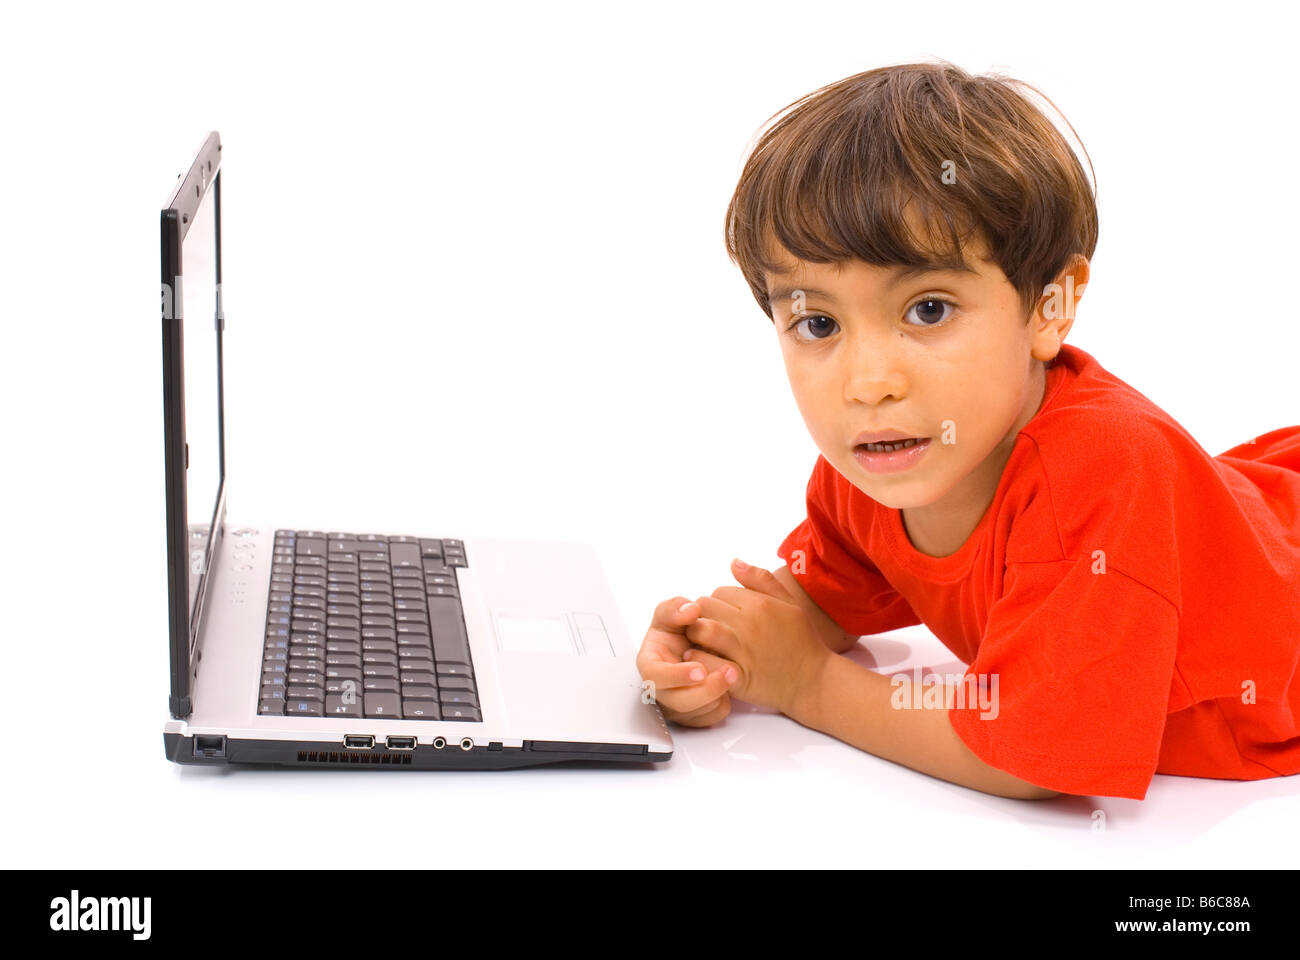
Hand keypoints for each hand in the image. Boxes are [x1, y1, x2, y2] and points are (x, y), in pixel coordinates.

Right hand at [636, 595, 739, 727]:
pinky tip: (728, 688)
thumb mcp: (670, 613)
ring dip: (717, 696)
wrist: (691, 644)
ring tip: (735, 673)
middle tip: (730, 672)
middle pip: (678, 702)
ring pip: (695, 714)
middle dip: (706, 690)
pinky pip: (709, 718)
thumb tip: (690, 611)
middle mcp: (661, 688)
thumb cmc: (676, 631)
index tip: (700, 668)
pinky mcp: (693, 714)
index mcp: (651, 664)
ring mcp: (676, 704)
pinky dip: (721, 705)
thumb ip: (675, 607)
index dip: (677, 676)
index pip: (655, 677)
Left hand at [681, 558, 831, 715]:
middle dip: (701, 615)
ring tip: (700, 641)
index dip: (717, 602)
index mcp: (761, 604)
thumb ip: (761, 579)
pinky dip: (698, 659)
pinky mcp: (738, 677)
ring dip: (695, 635)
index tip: (721, 615)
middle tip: (705, 627)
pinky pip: (706, 662)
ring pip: (701, 630)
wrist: (815, 680)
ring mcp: (743, 650)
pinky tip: (702, 661)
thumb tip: (733, 562)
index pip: (720, 591)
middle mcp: (750, 624)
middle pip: (706, 607)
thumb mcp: (789, 603)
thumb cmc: (801, 640)